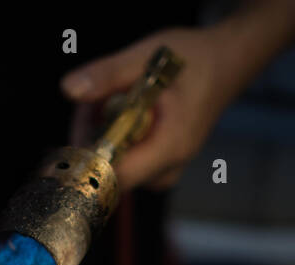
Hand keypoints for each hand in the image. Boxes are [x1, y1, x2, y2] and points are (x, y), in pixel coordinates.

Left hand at [61, 25, 248, 191]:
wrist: (225, 63)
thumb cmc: (193, 59)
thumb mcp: (146, 57)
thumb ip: (108, 75)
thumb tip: (69, 90)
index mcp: (170, 147)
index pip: (115, 176)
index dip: (89, 157)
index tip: (82, 124)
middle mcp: (169, 168)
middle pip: (110, 172)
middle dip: (92, 137)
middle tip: (96, 100)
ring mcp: (166, 170)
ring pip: (116, 166)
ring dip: (102, 134)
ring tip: (113, 98)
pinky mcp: (161, 166)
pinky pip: (127, 161)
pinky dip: (116, 136)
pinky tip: (123, 109)